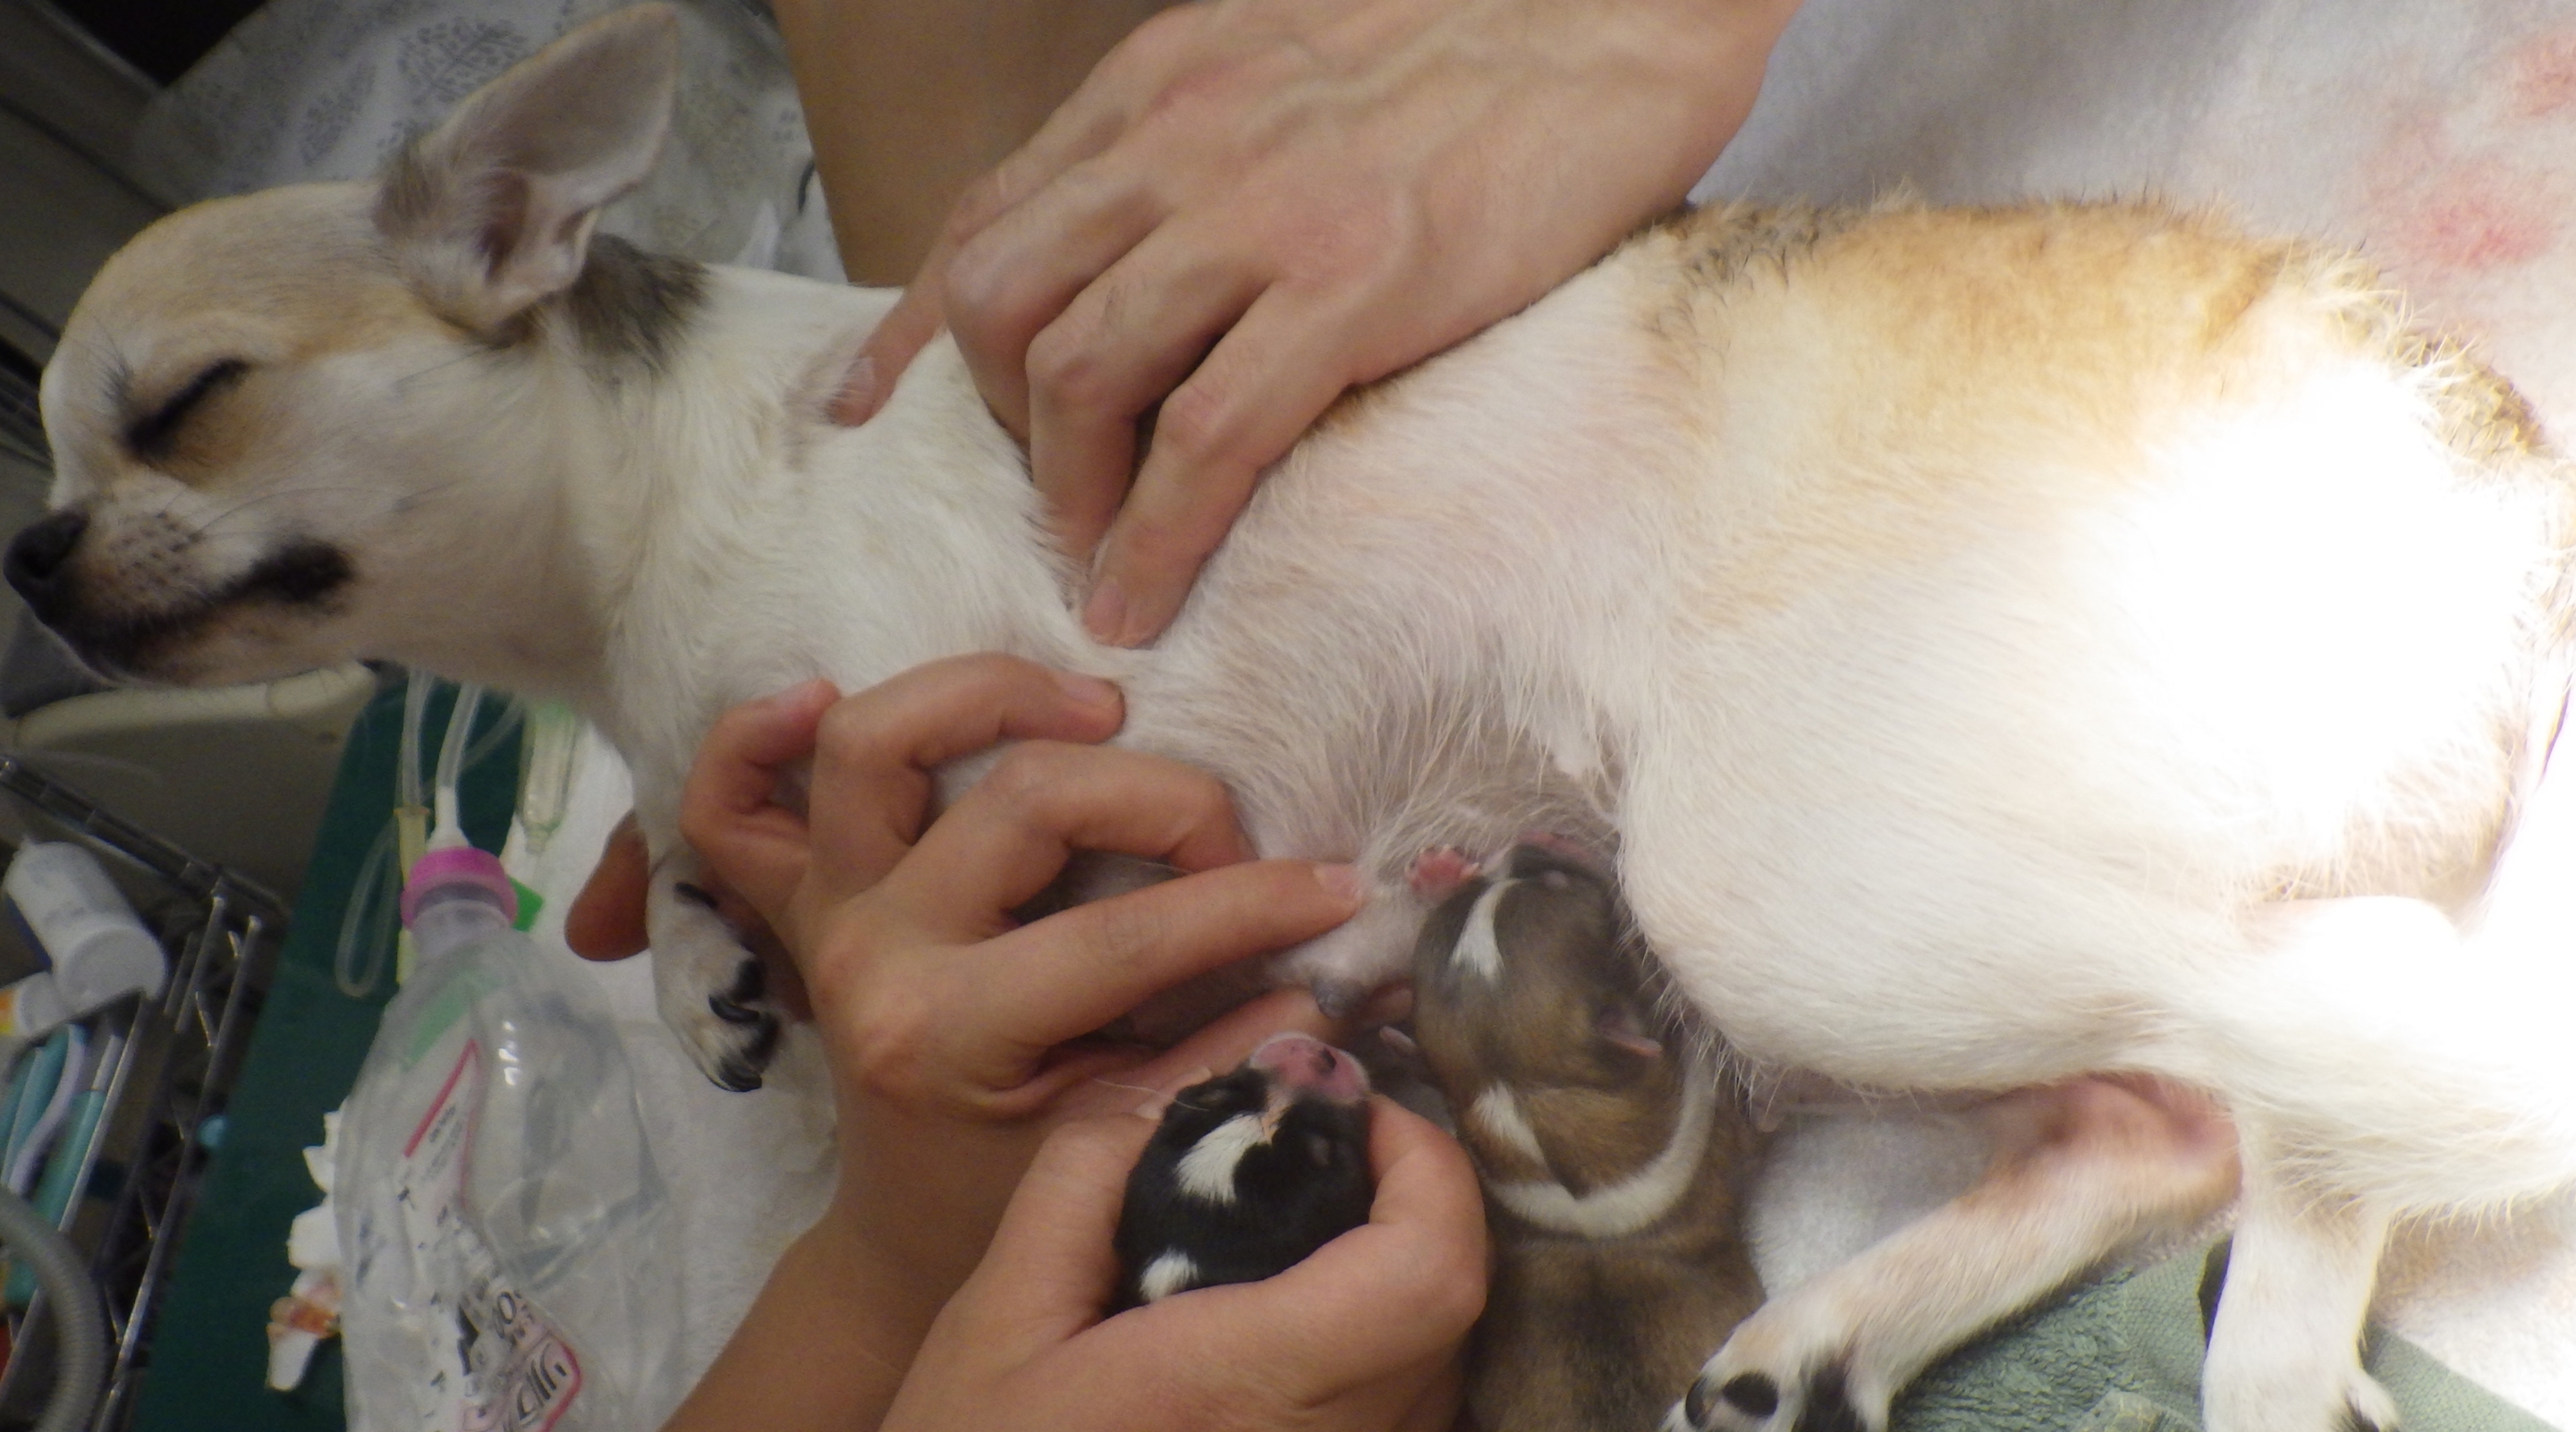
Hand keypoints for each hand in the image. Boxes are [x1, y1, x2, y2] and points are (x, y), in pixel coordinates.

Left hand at [679, 656, 1364, 1314]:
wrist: (905, 1237)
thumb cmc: (1020, 1197)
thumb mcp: (1126, 1140)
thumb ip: (1223, 1054)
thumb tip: (1328, 968)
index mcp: (948, 1034)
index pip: (1120, 935)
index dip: (1247, 902)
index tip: (1335, 890)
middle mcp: (872, 955)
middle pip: (1017, 799)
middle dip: (1158, 797)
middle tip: (1223, 837)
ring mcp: (825, 916)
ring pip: (870, 745)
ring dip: (983, 695)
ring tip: (1093, 711)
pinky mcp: (800, 899)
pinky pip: (731, 799)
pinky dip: (756, 736)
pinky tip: (816, 698)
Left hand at [839, 0, 1797, 645]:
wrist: (1621, 12)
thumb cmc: (1472, 52)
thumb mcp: (1281, 62)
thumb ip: (1195, 138)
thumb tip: (1145, 237)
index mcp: (1159, 87)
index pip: (984, 216)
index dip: (915, 332)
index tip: (873, 412)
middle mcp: (1179, 142)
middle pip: (1000, 302)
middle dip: (998, 423)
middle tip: (1053, 489)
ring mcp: (1262, 213)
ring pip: (1077, 372)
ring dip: (1067, 494)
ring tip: (1098, 562)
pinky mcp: (1356, 284)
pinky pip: (1207, 435)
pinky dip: (1157, 534)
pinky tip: (1147, 593)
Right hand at [885, 1095, 1487, 1431]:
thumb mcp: (996, 1317)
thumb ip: (1090, 1177)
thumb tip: (1196, 1081)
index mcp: (1245, 1390)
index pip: (1431, 1272)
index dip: (1426, 1169)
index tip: (1352, 1119)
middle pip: (1452, 1308)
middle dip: (1409, 1205)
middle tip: (1319, 1156)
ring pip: (1439, 1365)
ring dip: (1396, 1278)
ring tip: (1292, 1240)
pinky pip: (1401, 1415)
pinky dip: (1372, 1348)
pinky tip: (1281, 1324)